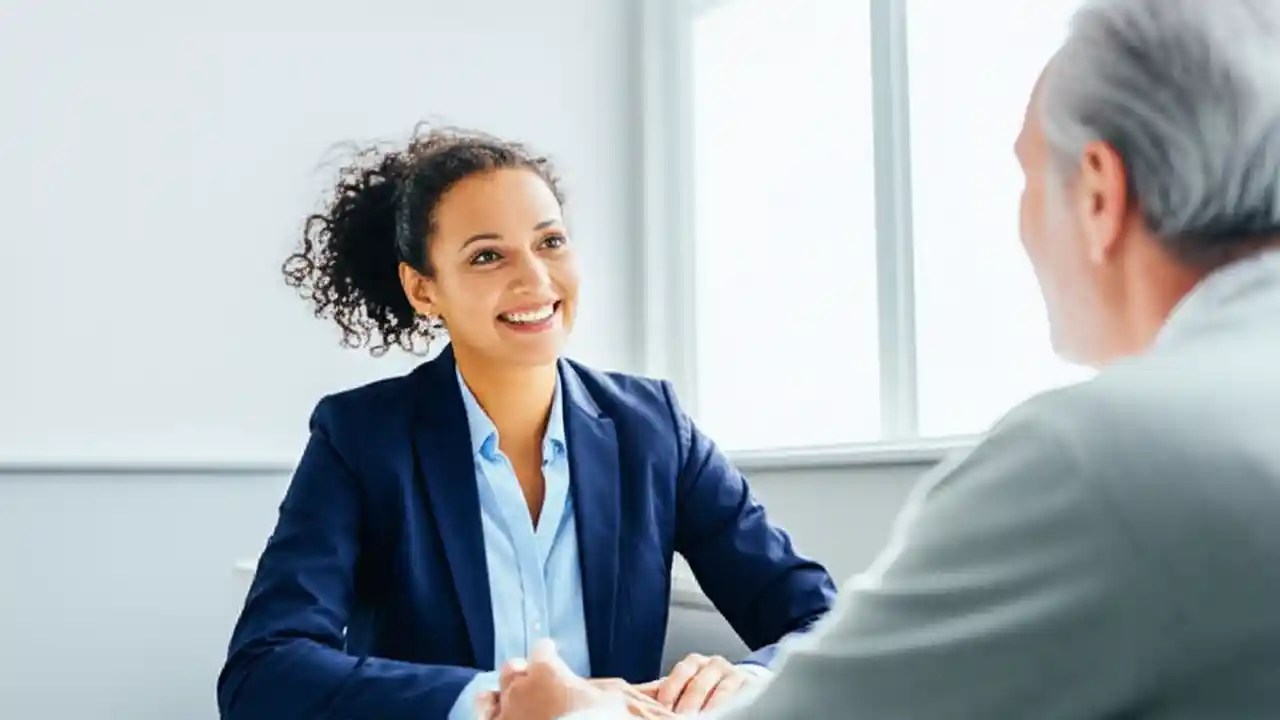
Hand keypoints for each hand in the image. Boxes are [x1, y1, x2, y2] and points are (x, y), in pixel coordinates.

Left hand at [492, 640, 621, 719]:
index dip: (550, 653)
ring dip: (502, 693)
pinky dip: (491, 715)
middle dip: (523, 671)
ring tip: (508, 697)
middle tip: (533, 679)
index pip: (543, 649)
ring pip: (491, 693)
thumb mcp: (619, 700)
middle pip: (513, 668)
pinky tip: (496, 715)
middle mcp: (520, 687)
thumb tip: (662, 692)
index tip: (553, 655)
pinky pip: (484, 716)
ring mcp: (504, 713)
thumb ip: (628, 694)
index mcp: (547, 671)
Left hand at [640, 654, 765, 713]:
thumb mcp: (684, 686)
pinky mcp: (749, 685)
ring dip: (709, 709)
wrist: (743, 684)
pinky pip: (737, 697)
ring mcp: (733, 674)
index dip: (670, 693)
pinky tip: (719, 715)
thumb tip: (631, 693)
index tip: (662, 709)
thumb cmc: (705, 688)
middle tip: (679, 718)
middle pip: (698, 686)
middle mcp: (713, 664)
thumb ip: (662, 689)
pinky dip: (727, 707)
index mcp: (693, 663)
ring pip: (719, 693)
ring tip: (699, 719)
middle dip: (687, 706)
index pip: (679, 675)